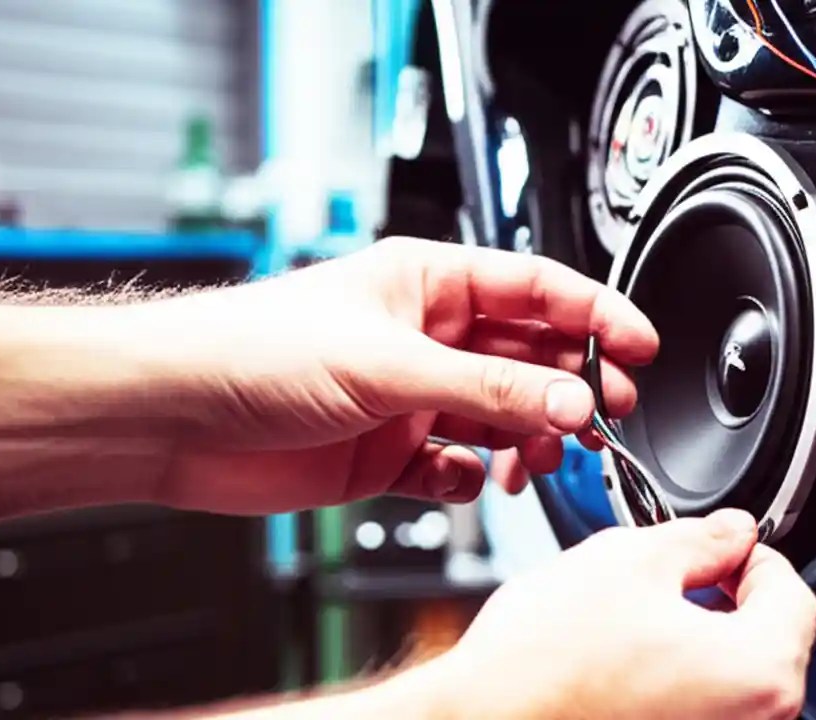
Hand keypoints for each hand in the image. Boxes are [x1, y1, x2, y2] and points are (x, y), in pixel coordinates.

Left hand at [134, 238, 656, 513]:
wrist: (176, 419)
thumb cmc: (256, 351)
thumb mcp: (391, 365)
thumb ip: (491, 390)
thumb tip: (571, 402)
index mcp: (429, 283)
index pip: (537, 289)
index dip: (595, 314)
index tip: (639, 345)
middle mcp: (427, 337)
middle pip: (529, 357)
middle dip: (571, 385)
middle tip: (604, 414)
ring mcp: (411, 396)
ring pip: (501, 415)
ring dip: (528, 437)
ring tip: (542, 457)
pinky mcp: (389, 451)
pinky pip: (456, 466)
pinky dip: (472, 477)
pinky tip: (469, 478)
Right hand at [403, 510, 815, 719]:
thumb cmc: (543, 667)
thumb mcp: (629, 562)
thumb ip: (701, 538)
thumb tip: (732, 532)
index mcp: (761, 674)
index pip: (792, 592)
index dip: (750, 554)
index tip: (717, 547)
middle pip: (768, 641)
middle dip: (726, 599)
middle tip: (671, 577)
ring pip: (732, 680)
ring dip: (700, 643)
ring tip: (635, 621)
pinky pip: (700, 712)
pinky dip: (676, 685)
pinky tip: (625, 665)